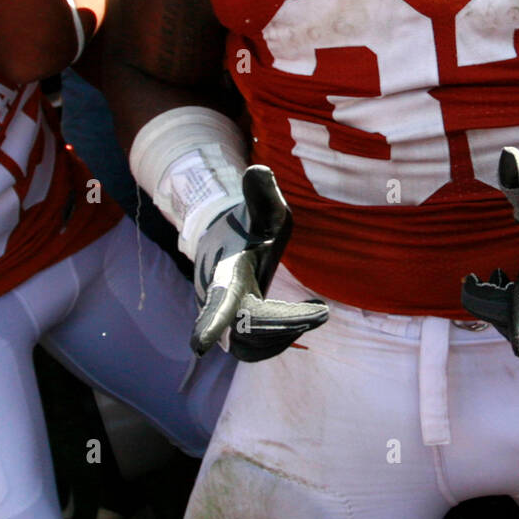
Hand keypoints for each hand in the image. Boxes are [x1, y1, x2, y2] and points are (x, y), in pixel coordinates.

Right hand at [191, 164, 328, 361]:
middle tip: (319, 312)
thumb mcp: (263, 207)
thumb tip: (259, 170)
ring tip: (315, 314)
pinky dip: (281, 339)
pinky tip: (306, 320)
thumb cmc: (251, 225)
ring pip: (248, 346)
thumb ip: (262, 194)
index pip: (218, 300)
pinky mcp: (236, 329)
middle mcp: (219, 302)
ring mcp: (225, 318)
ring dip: (284, 336)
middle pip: (243, 331)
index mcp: (225, 273)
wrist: (228, 240)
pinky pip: (254, 349)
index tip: (199, 346)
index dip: (210, 322)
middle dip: (281, 328)